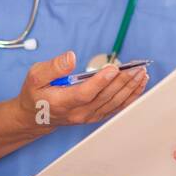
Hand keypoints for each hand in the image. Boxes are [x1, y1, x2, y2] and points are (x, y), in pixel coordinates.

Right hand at [15, 51, 147, 129]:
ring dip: (129, 88)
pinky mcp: (95, 116)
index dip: (100, 82)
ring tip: (141, 74)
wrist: (36, 116)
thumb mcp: (35, 76)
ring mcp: (88, 116)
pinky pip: (116, 108)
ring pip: (113, 103)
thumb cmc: (36, 93)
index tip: (113, 69)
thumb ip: (52, 67)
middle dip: (122, 82)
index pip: (84, 94)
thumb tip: (71, 58)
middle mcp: (78, 113)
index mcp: (62, 102)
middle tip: (136, 68)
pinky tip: (138, 86)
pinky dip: (129, 97)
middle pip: (104, 97)